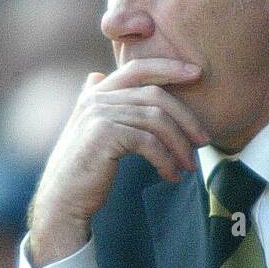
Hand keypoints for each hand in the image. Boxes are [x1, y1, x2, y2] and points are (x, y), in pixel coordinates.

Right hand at [28, 58, 207, 266]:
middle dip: (186, 117)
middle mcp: (96, 97)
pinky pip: (149, 143)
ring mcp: (98, 114)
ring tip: (190, 166)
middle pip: (155, 95)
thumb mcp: (93, 130)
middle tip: (204, 140)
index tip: (196, 72)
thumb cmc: (86, 169)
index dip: (168, 66)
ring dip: (180, 145)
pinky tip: (172, 176)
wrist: (64, 200)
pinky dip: (166, 160)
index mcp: (96, 92)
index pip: (138, 68)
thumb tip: (95, 75)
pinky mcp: (104, 135)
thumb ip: (101, 105)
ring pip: (156, 120)